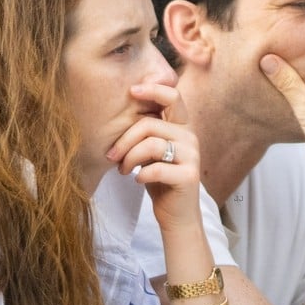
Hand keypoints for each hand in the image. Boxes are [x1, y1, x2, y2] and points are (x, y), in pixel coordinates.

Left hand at [107, 82, 201, 231]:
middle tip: (112, 157)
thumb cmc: (159, 180)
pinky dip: (141, 174)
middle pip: (149, 124)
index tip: (132, 90)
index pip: (173, 97)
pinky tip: (137, 180)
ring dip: (129, 158)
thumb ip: (145, 132)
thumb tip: (120, 112)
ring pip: (151, 145)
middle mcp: (190, 137)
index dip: (153, 89)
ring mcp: (192, 156)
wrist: (177, 215)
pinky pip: (156, 168)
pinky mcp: (189, 175)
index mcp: (181, 127)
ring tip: (122, 170)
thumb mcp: (150, 152)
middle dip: (124, 141)